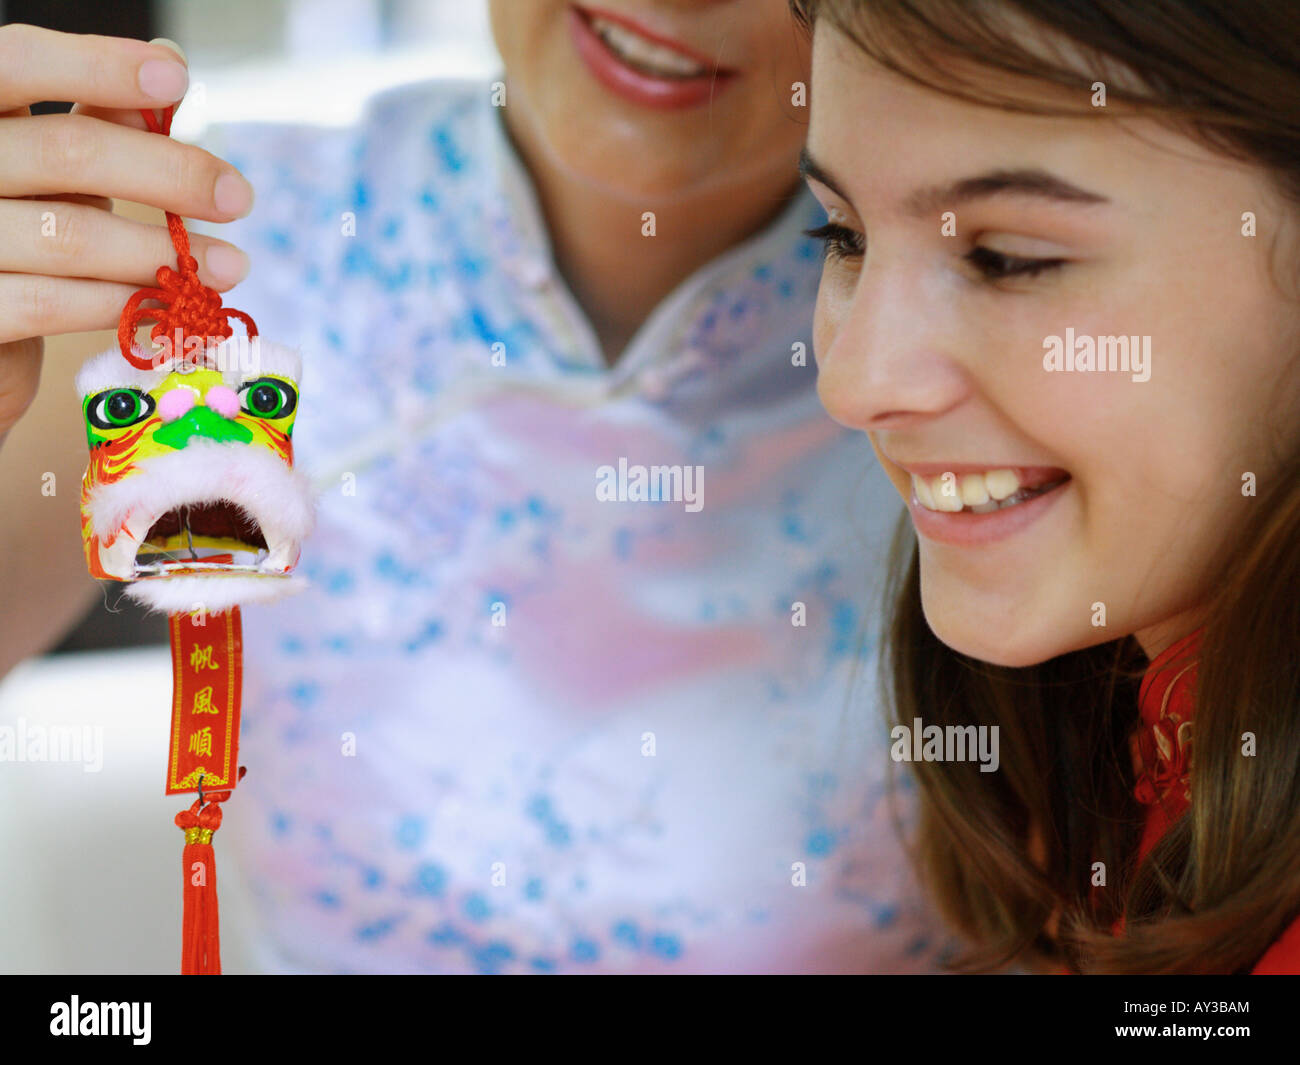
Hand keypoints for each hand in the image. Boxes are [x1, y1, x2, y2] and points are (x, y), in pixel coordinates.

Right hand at [0, 24, 254, 444]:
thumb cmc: (19, 227)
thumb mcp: (52, 167)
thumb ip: (99, 121)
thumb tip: (169, 66)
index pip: (18, 62)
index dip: (97, 66)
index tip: (177, 79)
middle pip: (66, 152)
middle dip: (168, 173)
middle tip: (237, 196)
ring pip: (71, 234)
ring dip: (161, 251)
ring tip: (228, 266)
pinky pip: (53, 302)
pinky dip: (121, 301)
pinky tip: (168, 305)